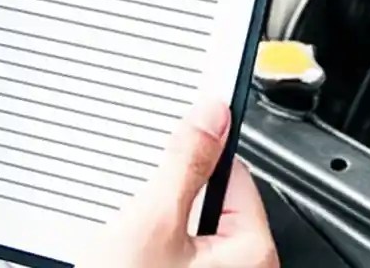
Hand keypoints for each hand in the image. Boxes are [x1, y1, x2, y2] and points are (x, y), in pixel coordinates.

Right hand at [80, 101, 278, 267]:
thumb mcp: (152, 222)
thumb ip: (185, 162)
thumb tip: (213, 116)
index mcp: (252, 253)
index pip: (234, 174)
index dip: (195, 155)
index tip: (170, 142)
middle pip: (207, 206)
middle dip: (166, 196)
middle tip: (134, 207)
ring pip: (182, 236)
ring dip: (148, 228)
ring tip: (119, 242)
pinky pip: (168, 259)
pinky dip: (141, 252)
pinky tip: (116, 259)